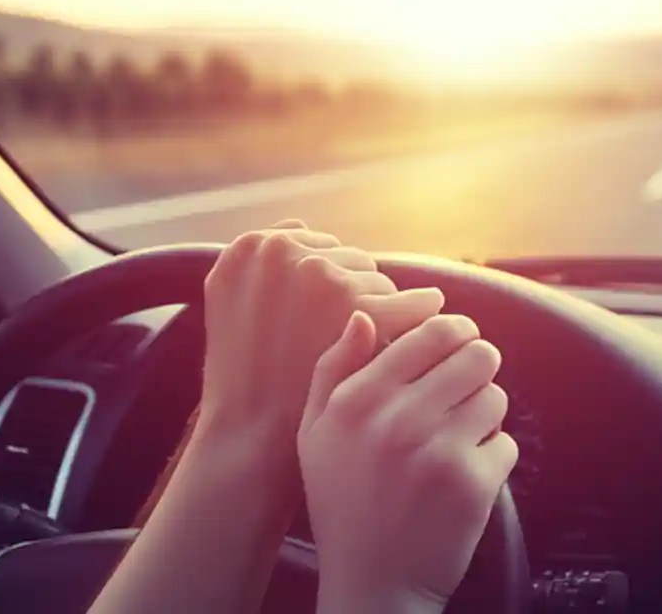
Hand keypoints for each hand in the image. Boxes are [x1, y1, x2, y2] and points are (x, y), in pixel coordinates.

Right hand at [199, 220, 442, 451]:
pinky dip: (421, 317)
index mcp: (252, 247)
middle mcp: (283, 252)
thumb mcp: (234, 311)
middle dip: (355, 297)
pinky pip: (409, 302)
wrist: (252, 437)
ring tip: (372, 353)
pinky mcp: (356, 306)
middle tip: (353, 342)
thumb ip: (263, 267)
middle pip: (350, 261)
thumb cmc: (248, 383)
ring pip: (380, 282)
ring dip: (382, 313)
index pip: (318, 248)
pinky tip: (427, 332)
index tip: (328, 322)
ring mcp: (320, 276)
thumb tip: (300, 224)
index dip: (328, 290)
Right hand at [301, 312, 518, 613]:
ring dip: (484, 414)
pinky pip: (505, 443)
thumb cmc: (343, 502)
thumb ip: (333, 369)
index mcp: (357, 400)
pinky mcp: (473, 485)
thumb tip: (364, 315)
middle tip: (468, 384)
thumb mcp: (316, 433)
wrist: (372, 584)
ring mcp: (439, 452)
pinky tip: (462, 478)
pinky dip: (491, 458)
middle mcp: (397, 420)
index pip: (432, 333)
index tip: (460, 341)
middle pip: (477, 355)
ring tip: (457, 439)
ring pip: (496, 397)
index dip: (455, 331)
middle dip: (478, 366)